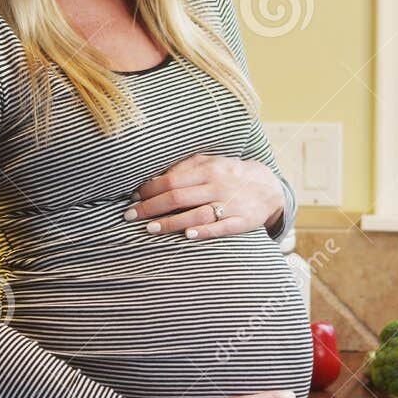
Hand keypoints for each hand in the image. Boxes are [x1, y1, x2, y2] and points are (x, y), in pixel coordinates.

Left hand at [124, 153, 283, 239]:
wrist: (268, 187)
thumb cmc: (230, 174)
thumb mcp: (210, 162)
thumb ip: (185, 166)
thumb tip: (154, 175)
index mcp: (208, 169)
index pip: (172, 179)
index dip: (149, 189)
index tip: (133, 197)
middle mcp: (217, 185)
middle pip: (178, 197)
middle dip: (150, 207)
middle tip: (129, 216)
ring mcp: (230, 204)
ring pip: (196, 214)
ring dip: (171, 222)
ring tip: (149, 229)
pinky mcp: (242, 221)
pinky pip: (221, 227)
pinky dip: (204, 231)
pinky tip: (187, 236)